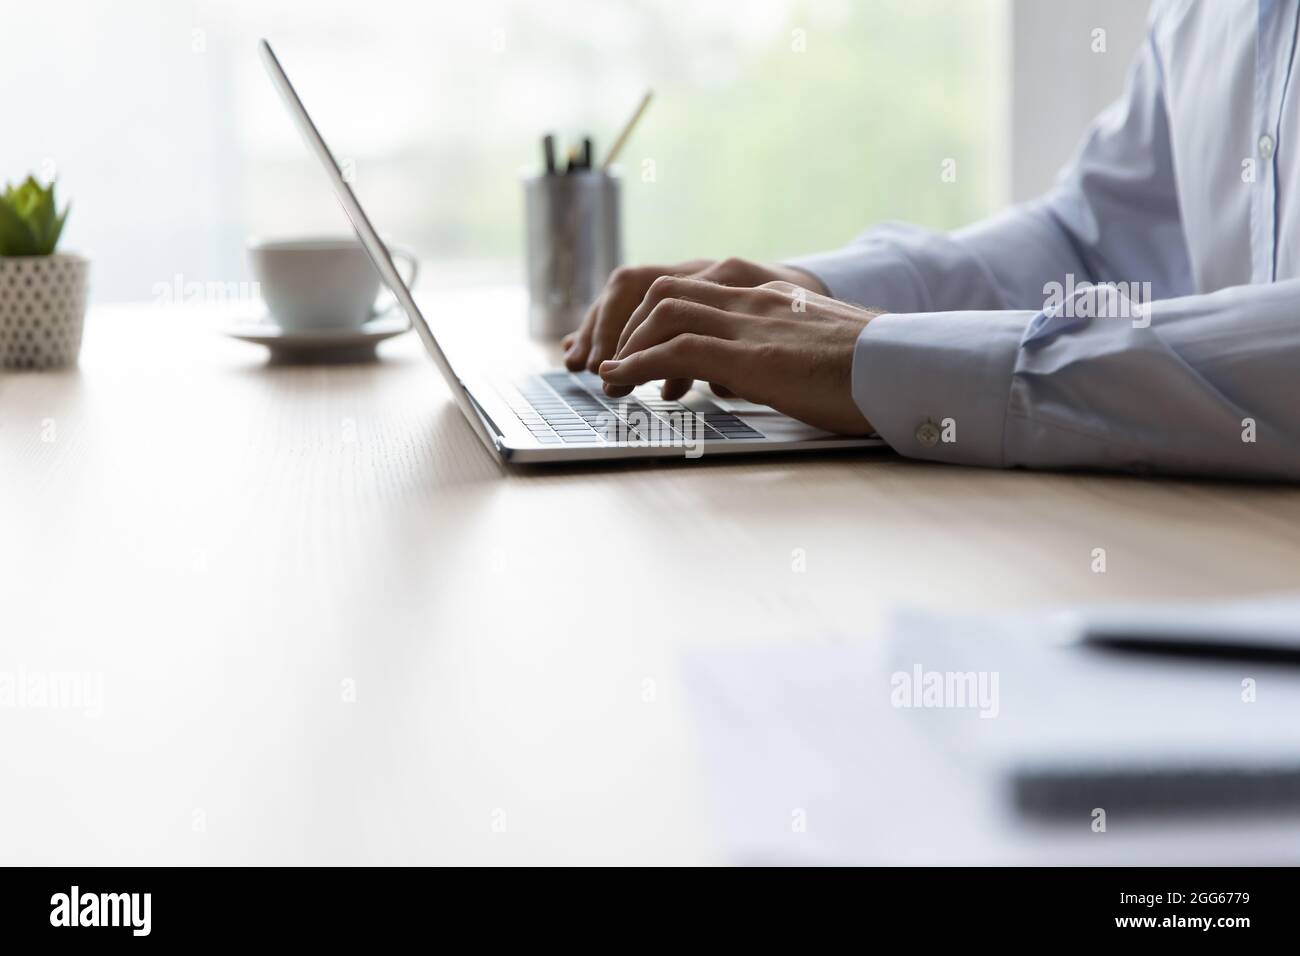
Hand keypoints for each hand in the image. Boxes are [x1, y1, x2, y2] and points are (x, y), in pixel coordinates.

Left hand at [597, 277, 880, 434]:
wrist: (910, 367)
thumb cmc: (873, 370)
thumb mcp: (814, 350)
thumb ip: (775, 350)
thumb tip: (741, 375)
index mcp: (769, 294)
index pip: (691, 287)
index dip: (649, 314)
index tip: (631, 346)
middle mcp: (753, 297)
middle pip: (663, 290)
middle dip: (626, 326)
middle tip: (611, 363)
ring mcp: (752, 322)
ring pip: (662, 312)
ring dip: (626, 345)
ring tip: (610, 378)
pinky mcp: (752, 355)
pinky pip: (676, 349)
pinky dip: (637, 365)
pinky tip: (620, 383)